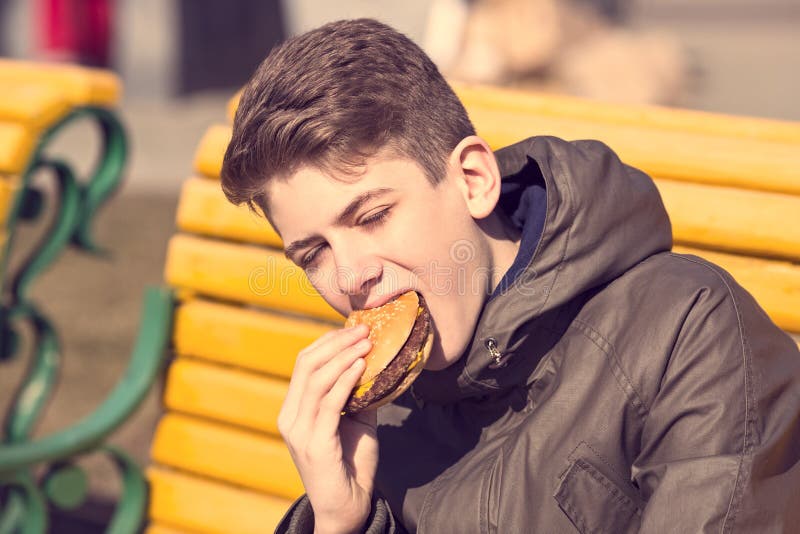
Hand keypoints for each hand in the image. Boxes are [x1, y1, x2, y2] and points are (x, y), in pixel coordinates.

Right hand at [278, 324, 377, 533]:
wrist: (347, 507)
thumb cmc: (350, 463)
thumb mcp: (353, 420)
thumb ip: (355, 393)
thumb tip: (373, 361)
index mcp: (293, 410)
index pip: (303, 363)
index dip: (327, 342)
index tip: (354, 329)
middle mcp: (290, 418)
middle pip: (306, 365)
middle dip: (336, 343)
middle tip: (363, 331)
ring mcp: (299, 432)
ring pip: (316, 380)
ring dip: (344, 357)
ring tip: (367, 344)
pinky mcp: (315, 445)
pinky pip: (329, 404)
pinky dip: (346, 380)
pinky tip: (362, 367)